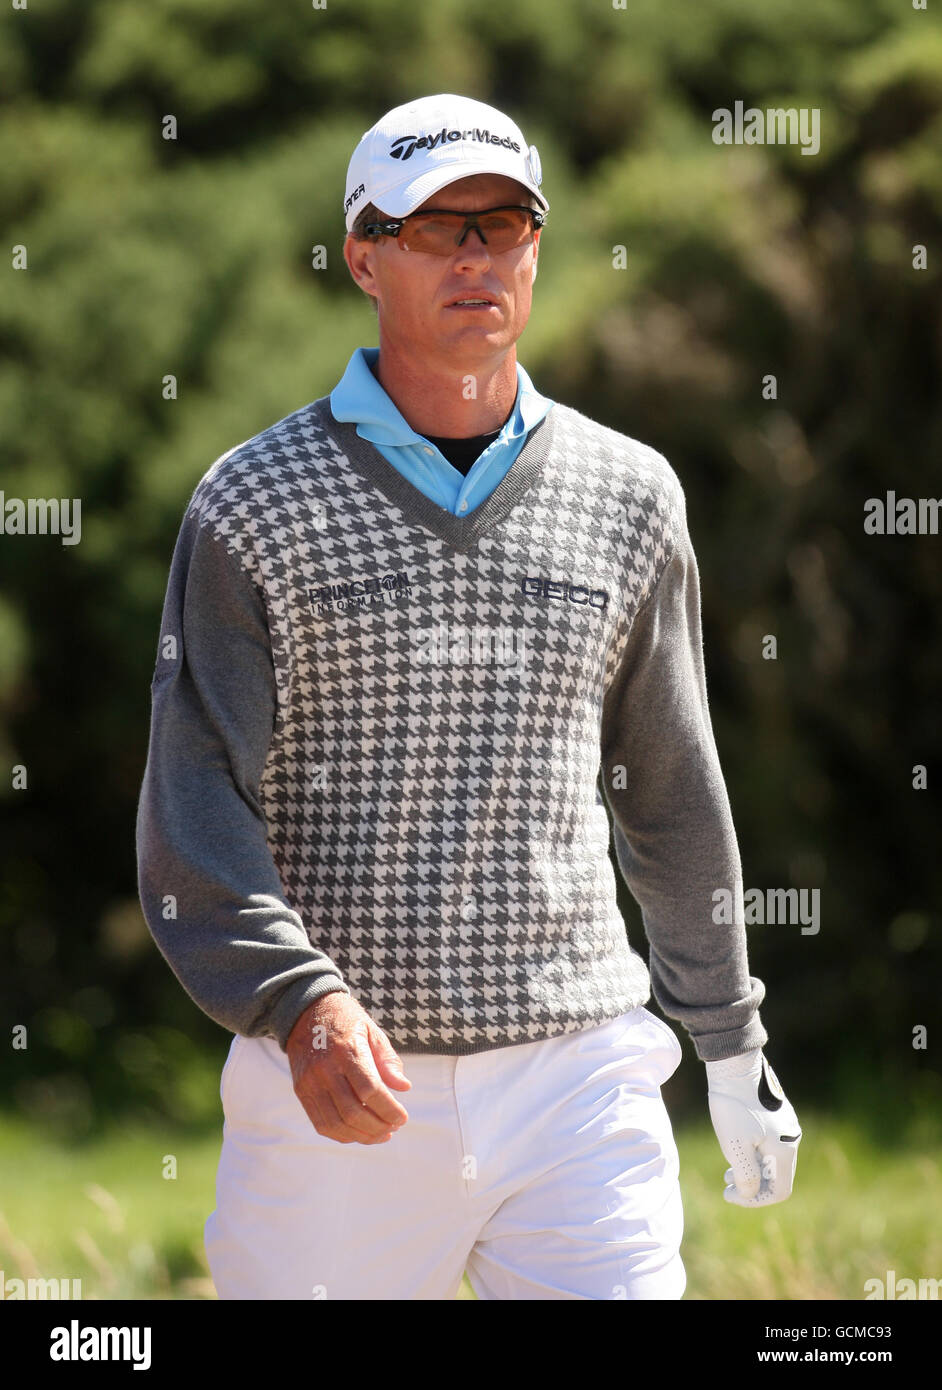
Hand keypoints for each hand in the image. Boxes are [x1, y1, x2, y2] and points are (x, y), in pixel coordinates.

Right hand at [285, 992, 411, 1145]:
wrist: (307, 1011)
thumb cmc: (346, 1020)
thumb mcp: (372, 1031)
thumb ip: (388, 1060)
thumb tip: (403, 1088)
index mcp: (346, 1049)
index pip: (370, 1090)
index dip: (388, 1109)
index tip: (403, 1117)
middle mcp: (324, 1068)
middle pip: (352, 1111)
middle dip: (378, 1127)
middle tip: (394, 1127)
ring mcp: (309, 1082)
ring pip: (336, 1123)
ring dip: (362, 1136)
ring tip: (381, 1135)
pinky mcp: (301, 1091)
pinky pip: (321, 1123)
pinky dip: (342, 1134)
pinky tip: (359, 1133)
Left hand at [705, 1048, 801, 1206]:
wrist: (734, 1064)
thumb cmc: (734, 1106)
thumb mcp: (736, 1146)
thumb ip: (746, 1176)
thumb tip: (749, 1193)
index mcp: (785, 1149)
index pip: (780, 1191)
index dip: (755, 1200)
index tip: (730, 1195)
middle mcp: (791, 1138)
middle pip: (777, 1176)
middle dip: (752, 1186)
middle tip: (727, 1185)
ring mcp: (785, 1124)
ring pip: (772, 1159)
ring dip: (752, 1170)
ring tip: (727, 1171)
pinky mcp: (776, 1113)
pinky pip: (769, 1142)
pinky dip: (754, 1153)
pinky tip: (735, 1147)